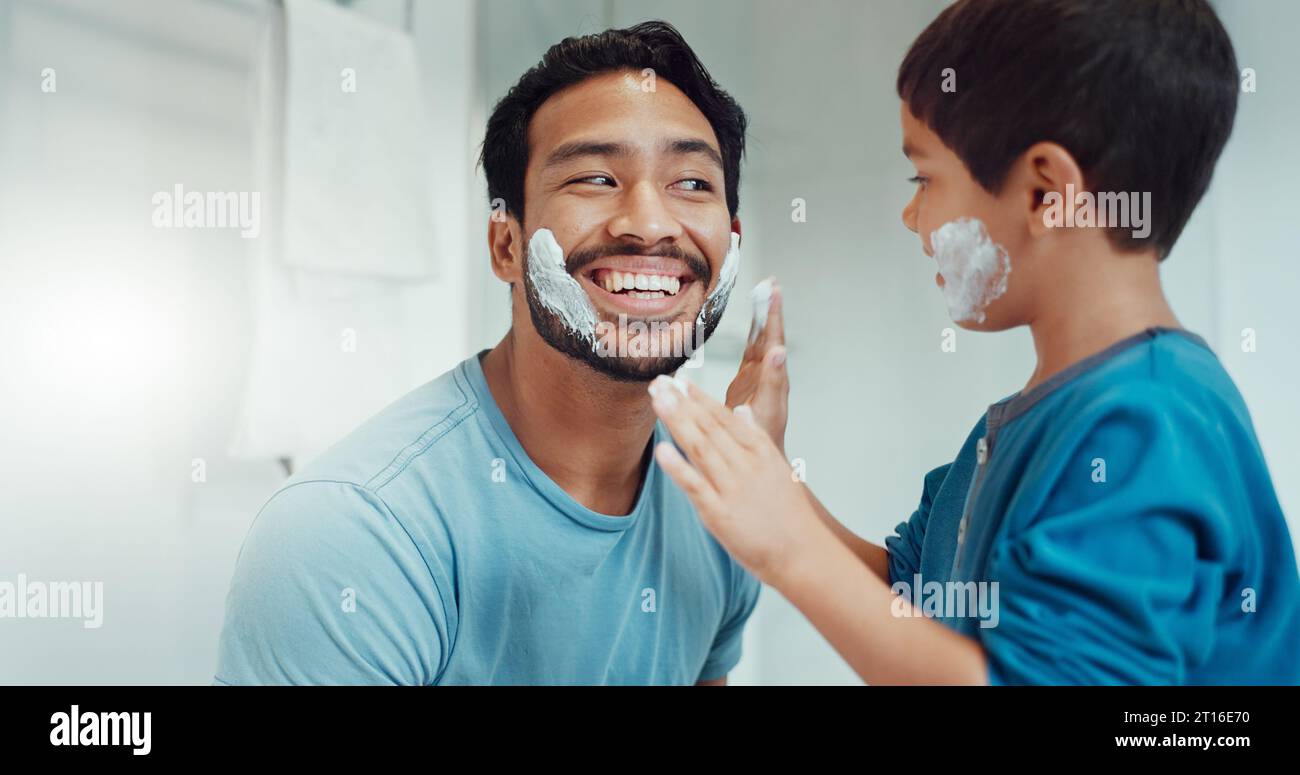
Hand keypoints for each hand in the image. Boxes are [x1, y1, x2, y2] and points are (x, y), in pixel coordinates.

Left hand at [649, 374, 821, 585]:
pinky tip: (661, 450)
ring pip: (700, 448)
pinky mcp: (720, 513)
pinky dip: (678, 467)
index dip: (700, 398)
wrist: (804, 553)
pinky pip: (695, 486)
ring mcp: (733, 488)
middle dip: (681, 403)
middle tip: (658, 382)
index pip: (725, 418)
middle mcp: (746, 464)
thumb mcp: (778, 467)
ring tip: (658, 401)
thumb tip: (742, 411)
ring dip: (676, 422)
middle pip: (708, 427)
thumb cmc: (790, 514)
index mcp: (761, 451)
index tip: (680, 381)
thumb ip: (757, 438)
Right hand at [724, 278, 787, 453]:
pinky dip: (752, 331)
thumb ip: (771, 382)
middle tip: (770, 283)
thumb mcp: (766, 412)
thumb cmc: (763, 440)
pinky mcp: (747, 379)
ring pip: (762, 339)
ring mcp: (759, 375)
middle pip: (771, 335)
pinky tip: (753, 318)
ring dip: (763, 316)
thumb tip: (778, 352)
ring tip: (764, 290)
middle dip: (770, 309)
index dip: (773, 316)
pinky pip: (751, 349)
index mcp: (775, 379)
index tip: (773, 292)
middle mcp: (771, 374)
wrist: (757, 457)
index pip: (775, 340)